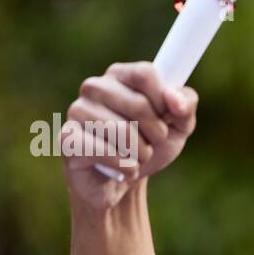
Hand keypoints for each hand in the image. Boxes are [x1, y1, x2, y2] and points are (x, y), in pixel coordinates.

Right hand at [62, 62, 197, 210]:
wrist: (126, 180)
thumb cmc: (150, 145)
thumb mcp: (178, 126)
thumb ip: (186, 105)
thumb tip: (174, 99)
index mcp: (120, 75)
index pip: (145, 74)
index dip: (163, 102)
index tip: (165, 118)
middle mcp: (95, 87)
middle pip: (139, 105)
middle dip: (156, 134)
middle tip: (151, 143)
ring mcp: (77, 111)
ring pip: (123, 132)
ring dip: (141, 153)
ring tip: (135, 157)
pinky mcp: (67, 138)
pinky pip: (104, 152)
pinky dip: (124, 167)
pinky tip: (123, 169)